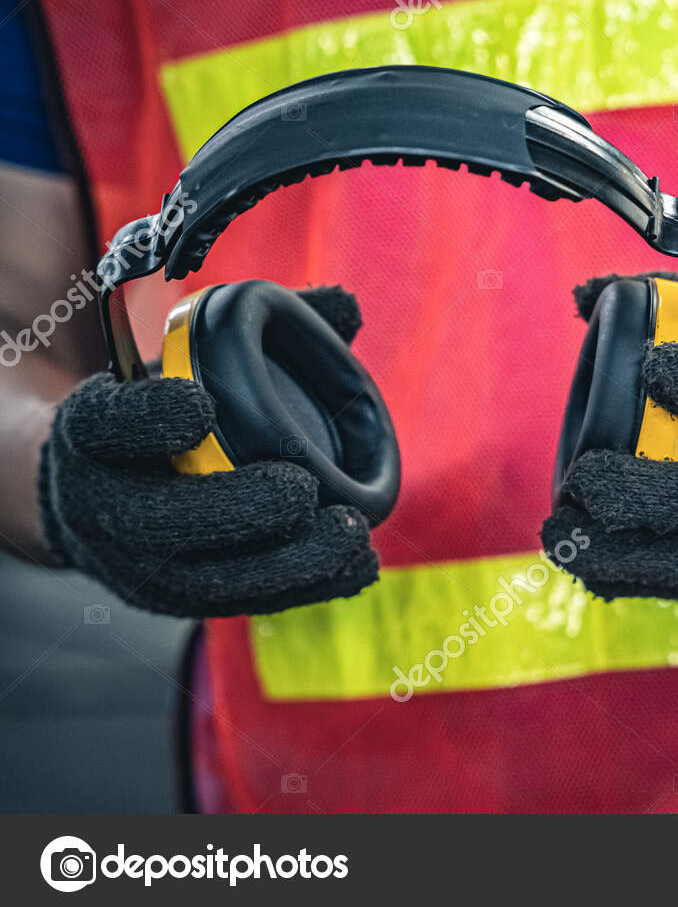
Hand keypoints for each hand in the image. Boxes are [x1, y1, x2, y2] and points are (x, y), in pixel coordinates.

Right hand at [37, 286, 379, 616]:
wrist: (96, 488)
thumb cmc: (157, 410)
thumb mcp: (177, 364)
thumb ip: (256, 327)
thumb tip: (345, 303)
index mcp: (91, 430)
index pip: (106, 424)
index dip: (147, 417)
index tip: (200, 404)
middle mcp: (100, 503)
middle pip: (155, 519)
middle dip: (231, 507)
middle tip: (297, 489)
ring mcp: (134, 562)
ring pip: (200, 578)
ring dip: (281, 562)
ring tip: (348, 534)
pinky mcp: (175, 597)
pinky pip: (238, 603)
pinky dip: (303, 587)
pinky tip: (357, 566)